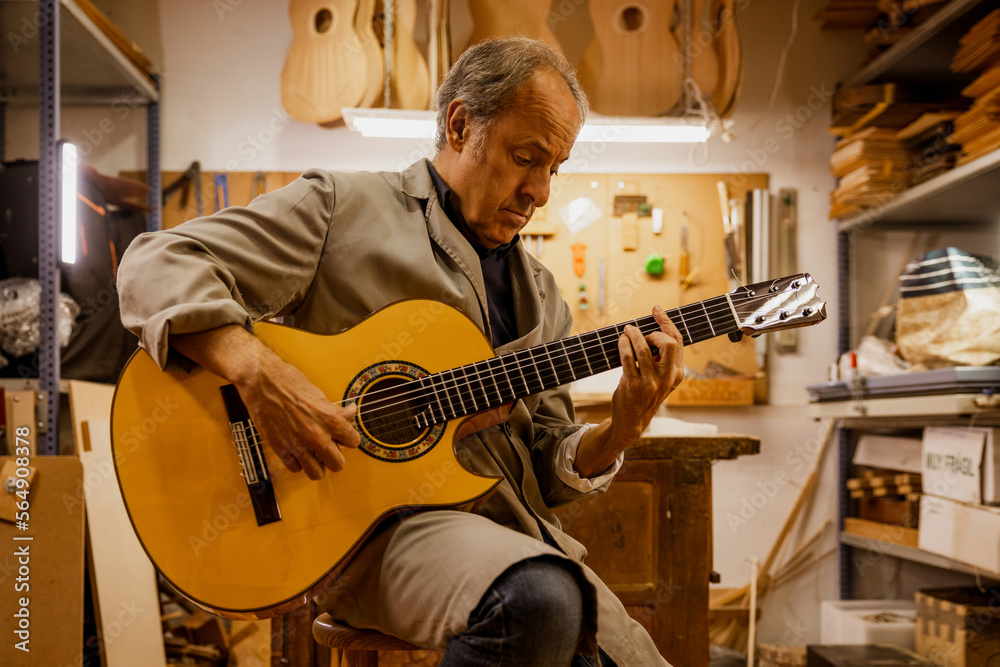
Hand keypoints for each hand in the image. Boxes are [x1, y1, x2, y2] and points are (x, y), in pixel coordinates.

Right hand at [171, 325, 360, 479]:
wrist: (261, 380)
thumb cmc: (289, 382)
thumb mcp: (319, 394)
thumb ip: (335, 410)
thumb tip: (350, 413)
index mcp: (330, 419)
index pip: (354, 442)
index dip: (348, 438)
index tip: (343, 436)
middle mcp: (316, 436)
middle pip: (338, 464)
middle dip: (335, 456)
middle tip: (329, 448)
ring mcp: (297, 445)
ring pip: (317, 473)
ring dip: (317, 465)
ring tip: (314, 455)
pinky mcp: (280, 449)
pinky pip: (296, 468)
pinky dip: (298, 463)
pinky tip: (297, 451)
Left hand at [574, 306, 684, 477]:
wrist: (632, 422)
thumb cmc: (645, 395)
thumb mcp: (661, 379)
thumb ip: (662, 359)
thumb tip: (651, 329)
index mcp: (677, 373)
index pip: (678, 341)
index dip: (667, 322)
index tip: (656, 310)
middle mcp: (667, 378)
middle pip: (669, 343)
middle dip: (655, 329)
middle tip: (641, 329)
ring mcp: (650, 383)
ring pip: (644, 349)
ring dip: (633, 335)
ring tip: (627, 330)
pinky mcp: (633, 386)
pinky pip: (628, 358)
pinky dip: (623, 345)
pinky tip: (621, 341)